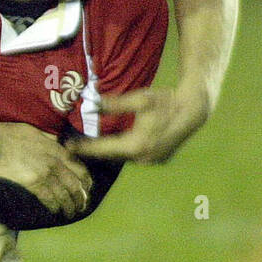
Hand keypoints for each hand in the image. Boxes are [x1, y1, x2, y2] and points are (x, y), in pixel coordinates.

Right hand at [0, 121, 91, 217]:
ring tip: (70, 213)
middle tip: (82, 205)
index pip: (78, 166)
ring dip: (70, 206)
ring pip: (65, 194)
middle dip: (81, 197)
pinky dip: (54, 207)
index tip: (87, 187)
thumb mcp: (31, 131)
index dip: (85, 179)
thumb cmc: (5, 135)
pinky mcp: (33, 184)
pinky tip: (55, 212)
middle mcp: (54, 162)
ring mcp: (44, 174)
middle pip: (75, 183)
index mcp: (55, 148)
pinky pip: (49, 199)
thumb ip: (45, 139)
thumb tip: (51, 142)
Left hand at [66, 86, 208, 164]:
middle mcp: (143, 158)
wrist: (194, 109)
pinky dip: (123, 151)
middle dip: (93, 152)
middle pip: (111, 156)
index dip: (84, 148)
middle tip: (73, 148)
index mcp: (136, 145)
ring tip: (89, 147)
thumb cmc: (165, 101)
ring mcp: (152, 161)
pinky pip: (134, 157)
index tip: (67, 146)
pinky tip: (113, 146)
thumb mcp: (138, 99)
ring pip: (123, 157)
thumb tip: (89, 105)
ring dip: (108, 152)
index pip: (102, 149)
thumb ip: (113, 105)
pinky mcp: (158, 160)